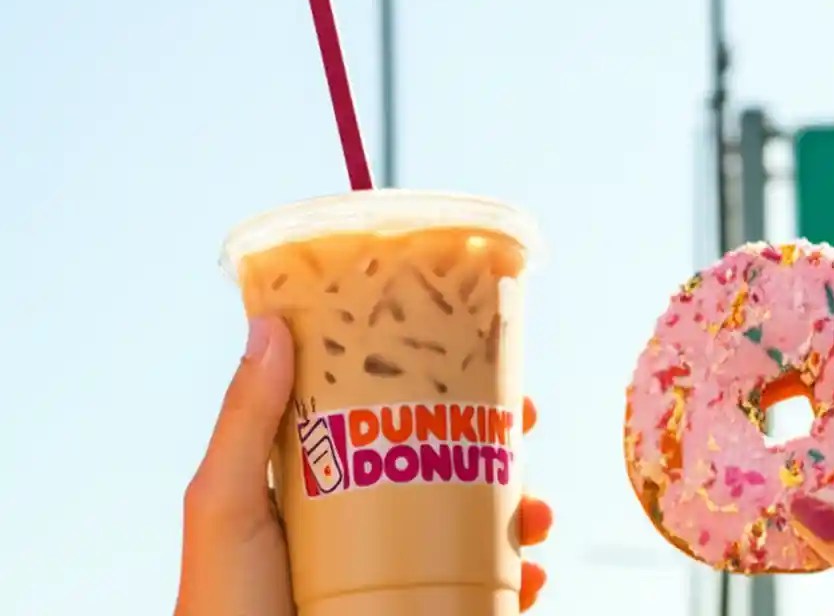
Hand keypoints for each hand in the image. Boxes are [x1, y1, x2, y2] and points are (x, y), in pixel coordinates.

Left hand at [176, 317, 552, 614]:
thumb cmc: (220, 607)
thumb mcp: (226, 506)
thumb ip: (245, 421)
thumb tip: (269, 324)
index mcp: (319, 483)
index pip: (386, 415)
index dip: (435, 386)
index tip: (481, 361)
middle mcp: (363, 522)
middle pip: (445, 465)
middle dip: (498, 444)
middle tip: (528, 426)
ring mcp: (395, 573)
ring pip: (476, 527)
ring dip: (520, 511)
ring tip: (536, 516)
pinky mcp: (419, 612)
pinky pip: (483, 593)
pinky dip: (517, 581)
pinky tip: (530, 577)